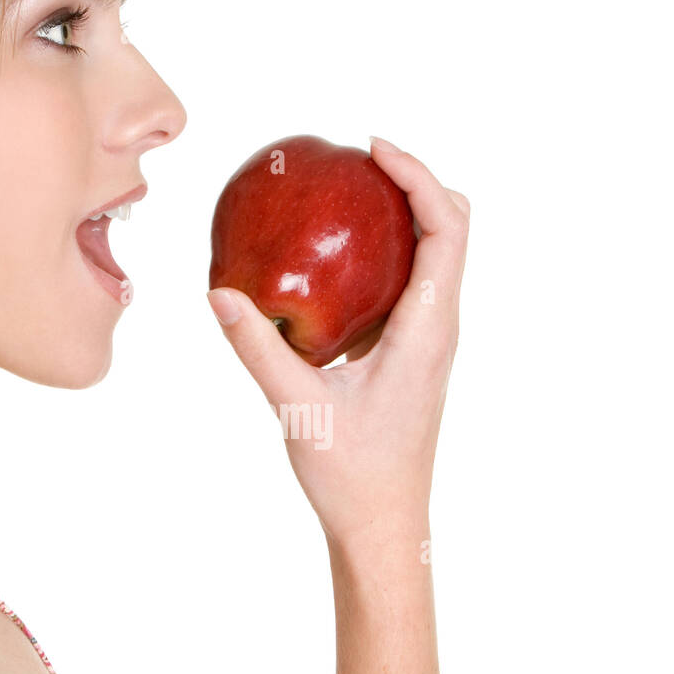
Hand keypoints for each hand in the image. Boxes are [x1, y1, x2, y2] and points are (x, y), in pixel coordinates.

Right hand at [206, 138, 469, 554]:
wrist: (385, 525)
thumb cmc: (352, 475)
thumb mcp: (298, 408)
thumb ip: (258, 349)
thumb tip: (219, 293)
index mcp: (427, 332)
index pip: (447, 229)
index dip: (419, 176)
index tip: (374, 148)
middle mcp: (441, 328)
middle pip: (453, 228)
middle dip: (417, 182)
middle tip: (360, 162)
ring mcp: (432, 340)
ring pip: (438, 254)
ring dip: (406, 213)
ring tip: (349, 193)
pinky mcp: (416, 353)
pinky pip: (414, 283)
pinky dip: (388, 251)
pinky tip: (336, 257)